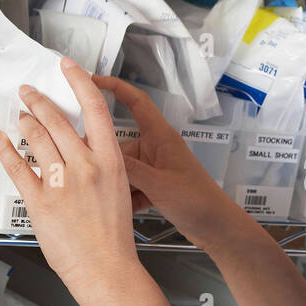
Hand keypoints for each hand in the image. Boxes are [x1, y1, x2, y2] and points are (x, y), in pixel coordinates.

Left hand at [0, 58, 141, 303]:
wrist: (106, 268)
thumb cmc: (114, 237)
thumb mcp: (120, 191)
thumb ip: (103, 166)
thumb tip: (84, 149)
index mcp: (111, 162)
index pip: (96, 110)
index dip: (80, 82)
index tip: (68, 67)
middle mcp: (86, 167)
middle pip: (58, 120)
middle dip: (39, 101)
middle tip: (29, 91)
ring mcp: (61, 182)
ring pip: (37, 138)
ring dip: (26, 121)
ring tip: (20, 113)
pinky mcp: (40, 200)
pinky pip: (17, 166)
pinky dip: (4, 148)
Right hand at [91, 75, 221, 246]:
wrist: (216, 227)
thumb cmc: (198, 201)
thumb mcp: (158, 184)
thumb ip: (128, 170)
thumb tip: (99, 156)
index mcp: (161, 137)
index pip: (137, 101)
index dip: (115, 87)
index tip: (91, 79)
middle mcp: (156, 148)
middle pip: (121, 143)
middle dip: (107, 159)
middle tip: (89, 172)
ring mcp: (155, 167)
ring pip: (124, 168)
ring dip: (117, 183)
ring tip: (108, 197)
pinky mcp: (155, 185)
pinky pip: (131, 185)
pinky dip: (126, 197)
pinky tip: (121, 210)